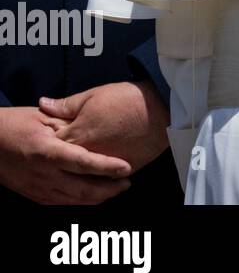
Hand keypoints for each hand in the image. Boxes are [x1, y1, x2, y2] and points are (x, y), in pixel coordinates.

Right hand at [0, 105, 132, 203]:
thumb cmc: (14, 124)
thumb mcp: (41, 116)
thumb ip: (68, 122)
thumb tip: (95, 123)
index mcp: (45, 151)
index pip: (81, 162)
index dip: (106, 167)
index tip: (127, 168)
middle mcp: (41, 174)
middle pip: (82, 188)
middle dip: (109, 188)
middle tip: (128, 182)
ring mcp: (37, 187)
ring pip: (74, 199)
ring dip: (98, 197)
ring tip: (118, 189)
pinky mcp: (33, 195)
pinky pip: (62, 202)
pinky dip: (82, 200)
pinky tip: (96, 195)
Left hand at [40, 81, 168, 173]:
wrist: (162, 108)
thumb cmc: (127, 99)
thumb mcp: (93, 95)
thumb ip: (66, 104)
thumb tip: (43, 103)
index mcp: (76, 136)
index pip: (50, 144)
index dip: (48, 140)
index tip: (49, 135)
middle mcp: (87, 156)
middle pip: (65, 164)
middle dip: (61, 158)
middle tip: (65, 150)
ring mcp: (105, 166)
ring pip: (85, 175)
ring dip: (81, 170)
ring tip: (83, 161)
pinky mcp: (124, 169)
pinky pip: (107, 177)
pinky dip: (102, 174)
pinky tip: (101, 168)